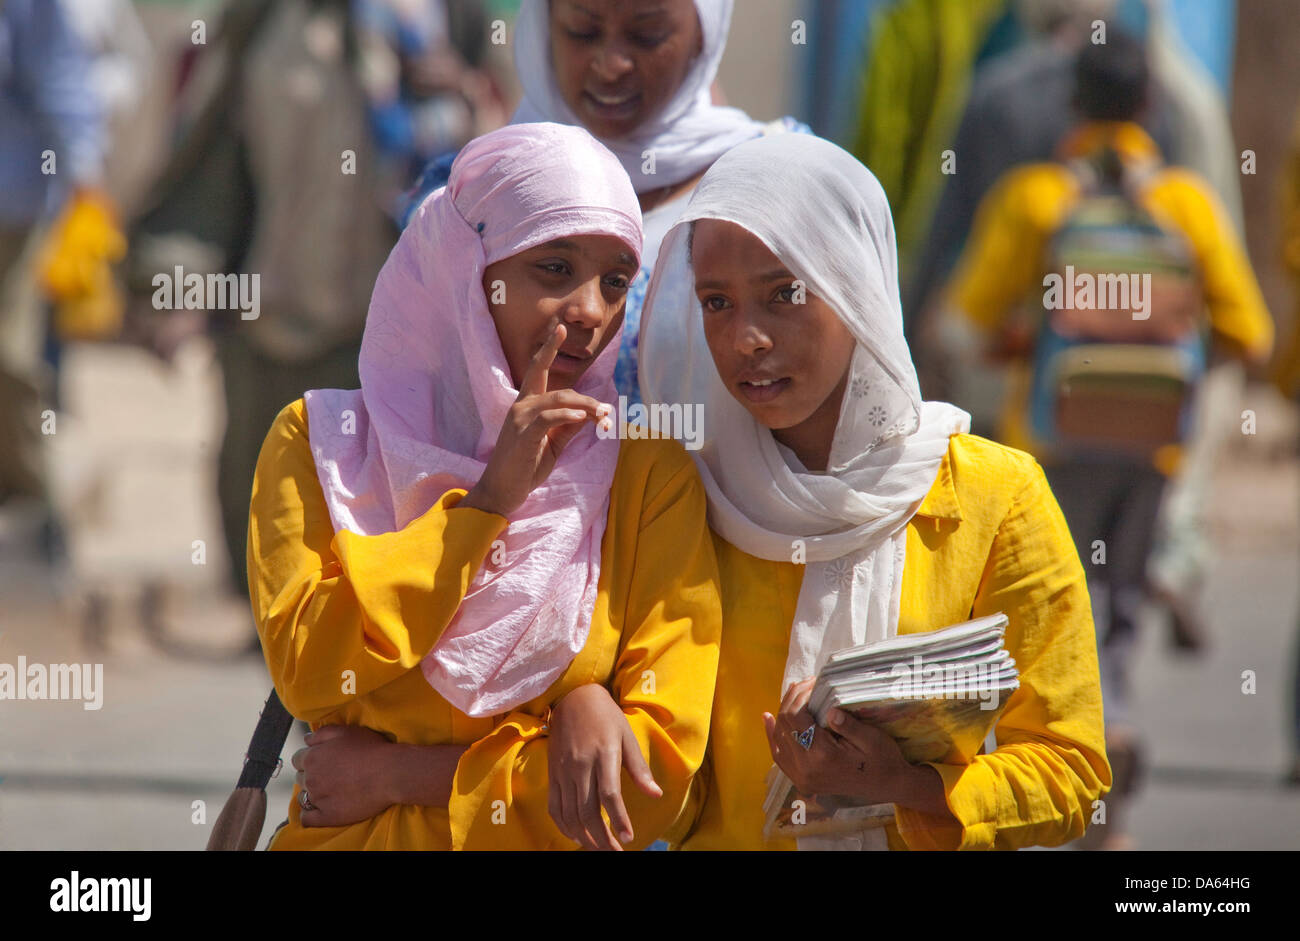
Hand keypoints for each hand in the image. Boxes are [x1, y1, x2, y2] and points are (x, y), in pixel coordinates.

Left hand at [291, 725, 402, 827]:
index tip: (323, 760)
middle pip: (300, 777)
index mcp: (312, 757)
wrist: (390, 773)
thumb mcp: (346, 732)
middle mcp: (311, 778)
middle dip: (311, 775)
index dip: (309, 758)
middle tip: (330, 775)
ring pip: (303, 798)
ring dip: (312, 794)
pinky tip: (320, 810)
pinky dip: (310, 815)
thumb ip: (321, 733)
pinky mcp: (328, 816)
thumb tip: (306, 739)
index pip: (297, 759)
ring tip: (330, 791)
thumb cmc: (371, 749)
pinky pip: (307, 819)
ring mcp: (318, 799)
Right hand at [460, 323, 610, 517]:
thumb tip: (591, 414)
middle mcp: (520, 406)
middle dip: (575, 380)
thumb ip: (569, 426)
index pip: (537, 370)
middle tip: (606, 402)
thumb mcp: (552, 444)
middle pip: (550, 380)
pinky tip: (584, 419)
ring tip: (604, 416)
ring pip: (558, 399)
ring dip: (586, 407)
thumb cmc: (525, 467)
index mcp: (526, 405)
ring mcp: (520, 419)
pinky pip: (549, 417)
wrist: (502, 491)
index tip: (560, 329)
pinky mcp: (523, 435)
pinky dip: (568, 415)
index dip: (548, 348)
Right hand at [547, 683, 661, 850]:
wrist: (572, 698)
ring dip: (584, 837)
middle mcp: (580, 765)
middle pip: (588, 811)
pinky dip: (564, 827)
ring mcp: (562, 771)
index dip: (619, 819)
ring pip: (570, 814)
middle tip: (615, 852)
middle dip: (602, 838)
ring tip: (599, 848)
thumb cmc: (606, 717)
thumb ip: (639, 768)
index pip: (609, 795)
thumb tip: (656, 794)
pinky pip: (555, 808)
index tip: (628, 838)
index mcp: (603, 754)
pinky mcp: (552, 774)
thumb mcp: (627, 736)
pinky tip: (577, 836)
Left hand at [763, 678, 911, 804]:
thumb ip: (849, 725)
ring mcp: (801, 777)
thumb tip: (829, 709)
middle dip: (792, 700)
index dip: (799, 695)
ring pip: (779, 738)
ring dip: (783, 713)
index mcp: (823, 756)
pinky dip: (772, 736)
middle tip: (806, 684)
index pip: (795, 718)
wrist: (887, 786)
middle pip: (784, 725)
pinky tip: (768, 718)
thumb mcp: (872, 738)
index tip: (812, 682)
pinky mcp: (801, 780)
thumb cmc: (882, 759)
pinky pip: (779, 755)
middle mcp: (806, 769)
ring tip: (793, 692)